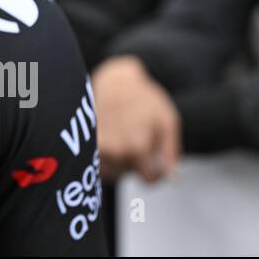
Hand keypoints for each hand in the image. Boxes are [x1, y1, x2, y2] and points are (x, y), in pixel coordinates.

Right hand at [92, 55, 181, 182]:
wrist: (115, 80)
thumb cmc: (144, 98)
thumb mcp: (167, 121)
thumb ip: (170, 152)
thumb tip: (169, 176)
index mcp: (138, 147)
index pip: (149, 179)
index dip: (155, 171)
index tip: (154, 158)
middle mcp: (116, 150)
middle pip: (129, 173)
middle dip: (136, 162)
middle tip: (137, 136)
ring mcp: (99, 147)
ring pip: (113, 169)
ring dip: (120, 160)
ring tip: (123, 134)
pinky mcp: (88, 142)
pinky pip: (100, 162)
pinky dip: (107, 155)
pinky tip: (112, 136)